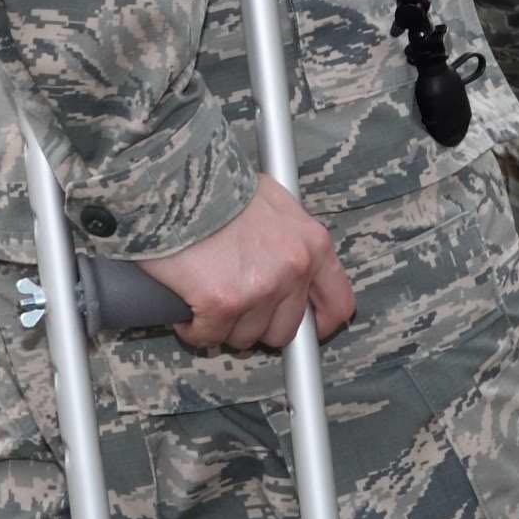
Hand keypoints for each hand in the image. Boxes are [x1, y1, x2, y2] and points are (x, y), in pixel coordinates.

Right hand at [137, 183, 351, 354]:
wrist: (181, 181)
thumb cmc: (221, 187)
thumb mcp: (275, 203)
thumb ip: (289, 239)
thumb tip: (289, 267)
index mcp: (312, 244)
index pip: (338, 302)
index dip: (322, 324)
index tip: (308, 330)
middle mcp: (294, 269)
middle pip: (284, 330)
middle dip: (257, 325)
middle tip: (236, 308)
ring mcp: (260, 289)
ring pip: (244, 337)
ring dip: (223, 325)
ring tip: (206, 298)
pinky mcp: (223, 303)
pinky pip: (208, 336)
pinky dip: (194, 328)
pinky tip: (187, 310)